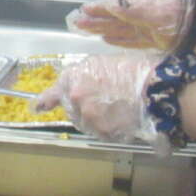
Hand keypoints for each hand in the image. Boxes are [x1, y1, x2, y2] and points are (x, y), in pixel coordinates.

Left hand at [36, 53, 158, 142]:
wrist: (157, 90)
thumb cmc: (136, 71)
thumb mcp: (105, 62)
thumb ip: (85, 74)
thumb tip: (79, 83)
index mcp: (74, 78)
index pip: (53, 93)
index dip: (47, 101)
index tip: (37, 108)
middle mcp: (75, 98)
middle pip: (72, 108)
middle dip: (83, 106)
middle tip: (105, 101)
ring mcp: (88, 117)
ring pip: (85, 121)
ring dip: (96, 118)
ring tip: (118, 109)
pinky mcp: (102, 133)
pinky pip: (100, 132)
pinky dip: (109, 128)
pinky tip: (123, 118)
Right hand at [67, 0, 195, 54]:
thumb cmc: (190, 21)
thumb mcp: (162, 15)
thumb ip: (137, 10)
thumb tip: (112, 5)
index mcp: (144, 8)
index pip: (116, 7)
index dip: (100, 9)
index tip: (83, 11)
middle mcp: (144, 18)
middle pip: (115, 19)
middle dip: (96, 20)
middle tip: (77, 22)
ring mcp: (150, 30)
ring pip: (121, 29)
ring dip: (104, 30)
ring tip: (86, 30)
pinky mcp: (157, 41)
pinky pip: (133, 40)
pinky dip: (119, 40)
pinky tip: (109, 42)